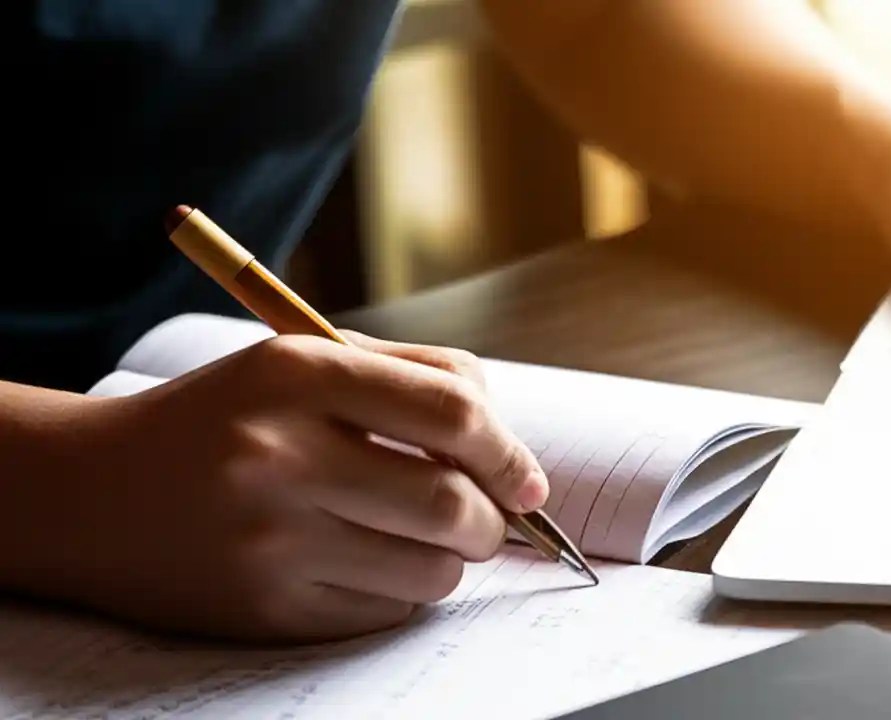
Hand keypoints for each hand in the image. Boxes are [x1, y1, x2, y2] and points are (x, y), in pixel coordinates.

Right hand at [31, 333, 546, 641]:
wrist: (95, 491)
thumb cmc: (226, 420)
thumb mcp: (303, 364)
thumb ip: (412, 381)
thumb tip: (512, 452)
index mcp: (298, 374)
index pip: (452, 411)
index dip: (509, 451)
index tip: (528, 481)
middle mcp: (281, 455)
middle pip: (450, 503)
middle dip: (494, 521)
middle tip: (489, 521)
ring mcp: (269, 539)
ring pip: (430, 570)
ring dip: (453, 560)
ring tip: (430, 541)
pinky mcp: (264, 608)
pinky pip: (384, 612)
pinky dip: (403, 593)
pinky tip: (372, 565)